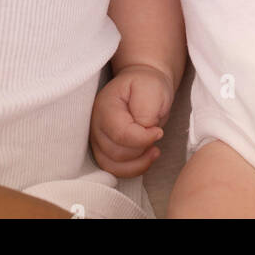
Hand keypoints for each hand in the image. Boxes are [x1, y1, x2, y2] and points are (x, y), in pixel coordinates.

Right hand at [89, 63, 173, 177]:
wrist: (143, 84)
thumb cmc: (147, 85)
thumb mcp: (152, 88)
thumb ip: (146, 111)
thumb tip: (144, 131)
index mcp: (105, 105)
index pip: (120, 133)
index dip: (143, 138)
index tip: (159, 131)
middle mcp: (96, 124)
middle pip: (116, 152)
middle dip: (141, 148)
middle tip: (156, 134)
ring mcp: (97, 139)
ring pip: (113, 165)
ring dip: (138, 162)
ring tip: (154, 148)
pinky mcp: (104, 150)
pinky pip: (114, 170)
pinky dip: (133, 169)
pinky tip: (147, 156)